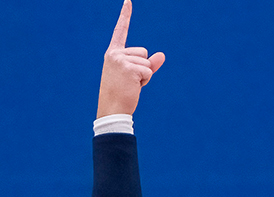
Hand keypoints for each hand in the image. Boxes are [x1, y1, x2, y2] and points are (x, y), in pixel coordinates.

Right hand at [97, 0, 164, 117]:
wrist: (113, 109)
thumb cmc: (122, 94)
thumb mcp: (135, 76)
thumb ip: (148, 64)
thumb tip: (161, 55)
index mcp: (113, 53)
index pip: (121, 31)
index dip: (125, 15)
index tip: (129, 0)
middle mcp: (115, 53)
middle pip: (144, 52)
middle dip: (143, 68)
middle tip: (130, 82)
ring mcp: (120, 59)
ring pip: (148, 62)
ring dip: (144, 76)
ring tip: (130, 85)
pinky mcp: (128, 68)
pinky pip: (149, 70)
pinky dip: (145, 81)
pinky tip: (133, 87)